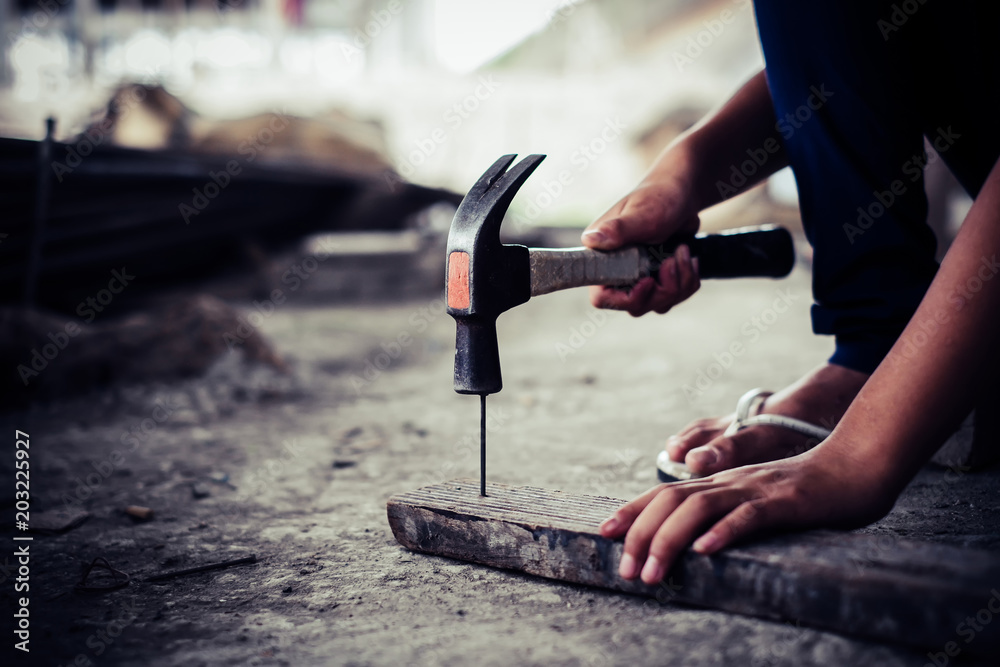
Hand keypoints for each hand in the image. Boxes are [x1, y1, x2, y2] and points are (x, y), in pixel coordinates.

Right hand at [582, 178, 701, 315]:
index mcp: (602, 257)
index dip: (624, 299)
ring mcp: (639, 277)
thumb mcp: (641, 214)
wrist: (682, 193)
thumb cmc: (658, 197)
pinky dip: (688, 281)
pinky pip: (674, 297)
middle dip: (662, 289)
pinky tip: (689, 258)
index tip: (648, 281)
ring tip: (684, 253)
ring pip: (658, 304)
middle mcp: (617, 271)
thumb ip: (617, 230)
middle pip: (636, 306)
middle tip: (672, 261)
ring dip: (679, 284)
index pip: (602, 297)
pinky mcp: (659, 279)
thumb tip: (590, 240)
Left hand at [598, 445, 897, 584]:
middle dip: (642, 535)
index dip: (632, 512)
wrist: (856, 468)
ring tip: (652, 572)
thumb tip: (695, 542)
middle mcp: (730, 482)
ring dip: (669, 540)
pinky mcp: (784, 502)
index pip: (665, 494)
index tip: (604, 534)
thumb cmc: (807, 493)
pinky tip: (704, 552)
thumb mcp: (757, 503)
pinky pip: (748, 516)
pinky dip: (723, 532)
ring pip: (699, 507)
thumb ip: (727, 514)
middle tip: (627, 571)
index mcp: (721, 483)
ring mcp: (755, 489)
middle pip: (671, 501)